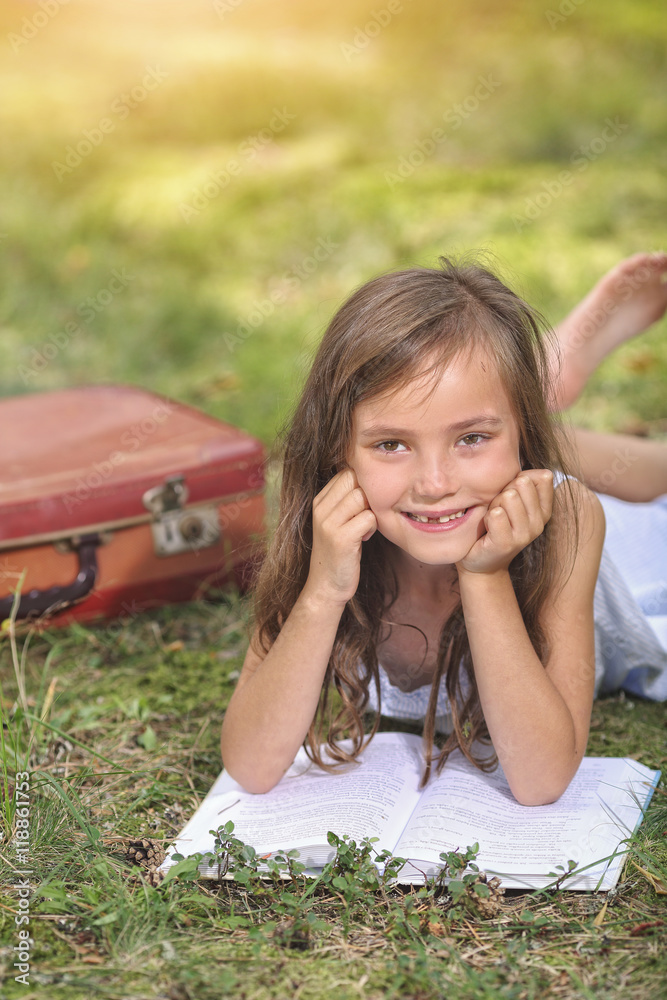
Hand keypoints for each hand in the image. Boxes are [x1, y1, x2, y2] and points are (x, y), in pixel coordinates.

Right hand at [305, 469, 376, 604]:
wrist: (326, 585)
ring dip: (371, 511)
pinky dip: (373, 527)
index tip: (362, 505)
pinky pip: (368, 518)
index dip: (362, 484)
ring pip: (362, 497)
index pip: (346, 472)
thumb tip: (370, 478)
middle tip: (366, 514)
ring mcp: (328, 523)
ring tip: (365, 527)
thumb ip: (346, 500)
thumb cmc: (339, 551)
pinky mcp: (340, 538)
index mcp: (319, 501)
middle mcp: (321, 509)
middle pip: (355, 480)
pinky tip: (365, 538)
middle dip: (368, 495)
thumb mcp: (337, 520)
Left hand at [457, 470, 553, 574]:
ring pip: (508, 497)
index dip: (520, 479)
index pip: (543, 478)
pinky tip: (486, 528)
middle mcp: (539, 523)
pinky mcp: (506, 544)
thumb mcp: (512, 500)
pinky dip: (486, 517)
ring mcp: (524, 535)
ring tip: (492, 519)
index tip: (511, 494)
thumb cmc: (496, 523)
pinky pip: (496, 515)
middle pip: (521, 484)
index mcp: (544, 511)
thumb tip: (535, 473)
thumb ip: (524, 482)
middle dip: (504, 492)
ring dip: (493, 505)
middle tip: (498, 509)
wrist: (481, 561)